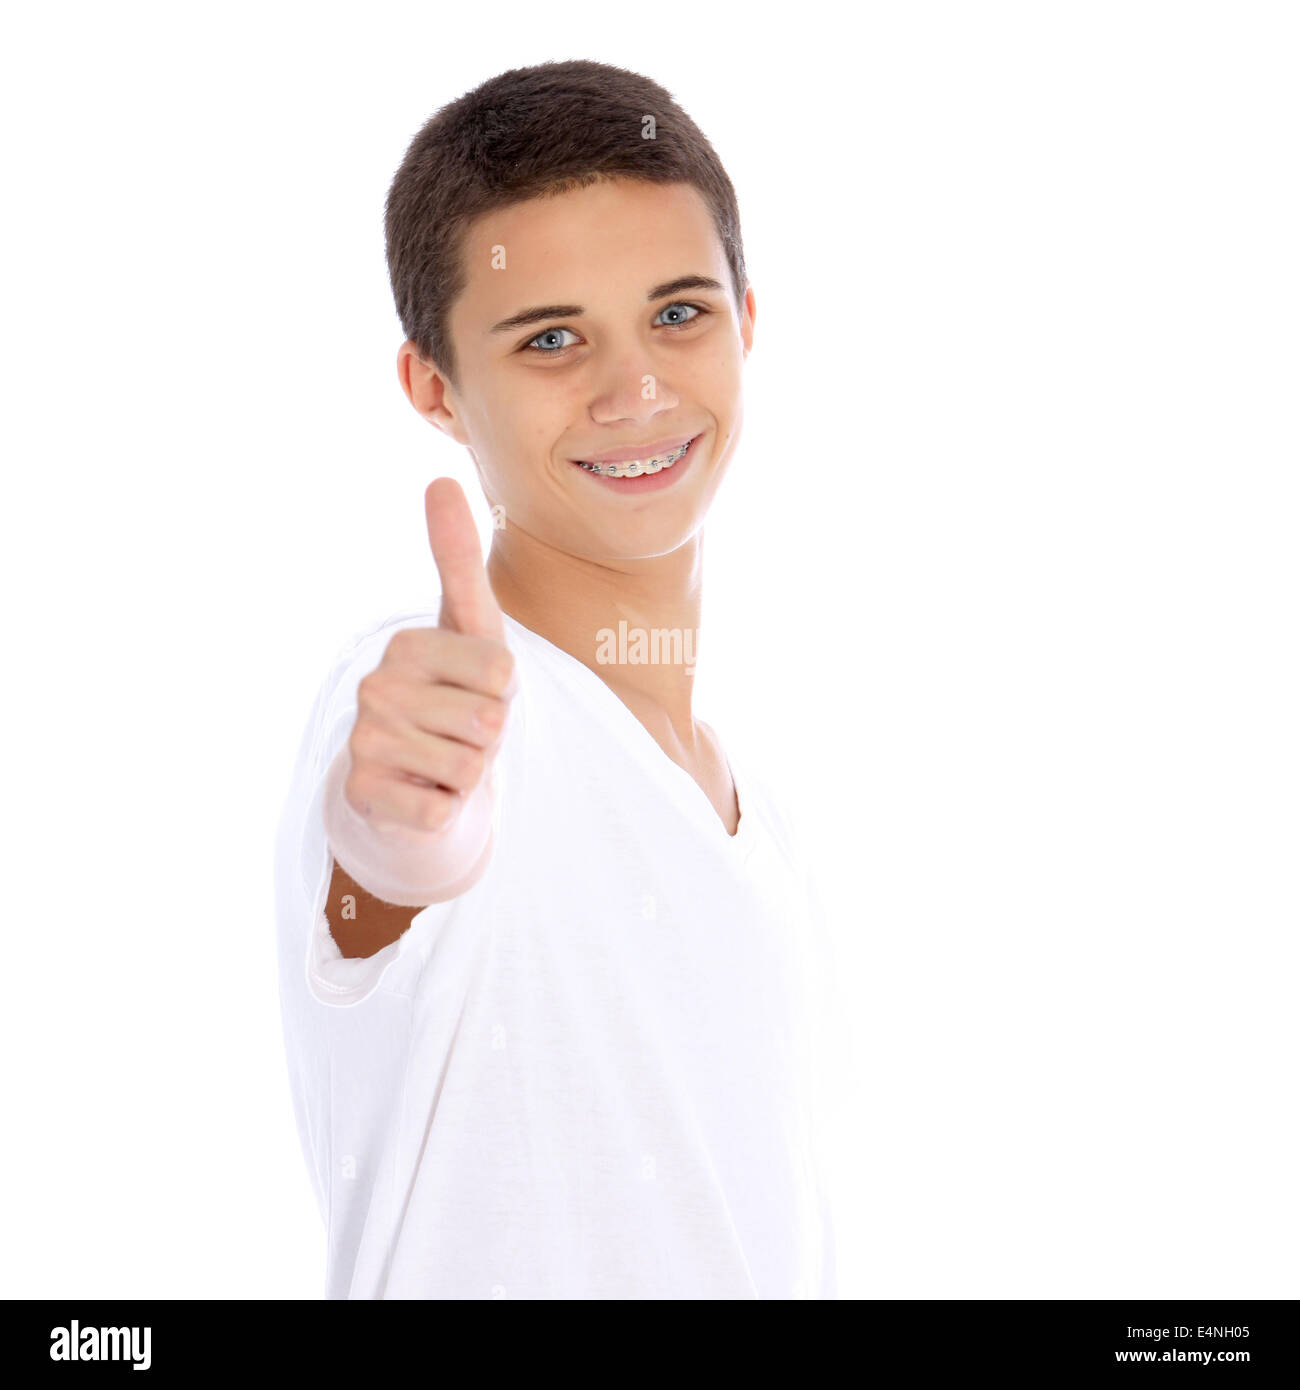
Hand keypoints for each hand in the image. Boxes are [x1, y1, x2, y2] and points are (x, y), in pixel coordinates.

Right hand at [342, 478, 515, 833]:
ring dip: (470, 775)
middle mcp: (375, 687)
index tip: (479, 694)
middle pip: (489, 720)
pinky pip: (442, 811)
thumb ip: (459, 559)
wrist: (420, 784)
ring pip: (469, 767)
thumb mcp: (473, 629)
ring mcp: (363, 742)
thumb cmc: (458, 701)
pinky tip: (425, 797)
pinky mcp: (363, 797)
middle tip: (463, 735)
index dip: (505, 693)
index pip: (502, 670)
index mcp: (407, 644)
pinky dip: (448, 812)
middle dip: (491, 738)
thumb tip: (438, 477)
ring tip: (444, 764)